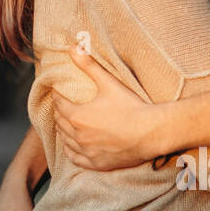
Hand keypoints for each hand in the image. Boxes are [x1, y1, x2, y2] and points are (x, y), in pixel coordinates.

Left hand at [53, 45, 157, 170]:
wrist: (151, 133)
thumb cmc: (130, 107)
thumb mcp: (108, 82)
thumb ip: (88, 65)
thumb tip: (72, 47)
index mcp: (77, 116)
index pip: (59, 105)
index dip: (58, 97)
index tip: (59, 92)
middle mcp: (78, 136)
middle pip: (60, 123)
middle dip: (59, 113)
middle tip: (62, 106)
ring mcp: (87, 152)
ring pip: (66, 141)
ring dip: (63, 131)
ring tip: (66, 124)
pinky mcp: (97, 163)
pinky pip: (76, 159)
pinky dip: (71, 151)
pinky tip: (72, 146)